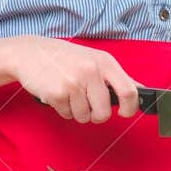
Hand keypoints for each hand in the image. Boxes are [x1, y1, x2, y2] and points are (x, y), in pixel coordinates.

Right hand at [0, 34, 140, 123]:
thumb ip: (116, 77)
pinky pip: (68, 115)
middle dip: (96, 116)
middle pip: (104, 112)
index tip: (124, 112)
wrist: (30, 53)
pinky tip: (58, 93)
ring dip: (77, 111)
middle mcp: (91, 71)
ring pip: (85, 117)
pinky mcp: (58, 93)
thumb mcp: (94, 60)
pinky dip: (63, 109)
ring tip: (69, 93)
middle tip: (88, 105)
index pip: (129, 91)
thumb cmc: (65, 58)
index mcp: (105, 62)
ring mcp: (74, 82)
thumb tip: (140, 91)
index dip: (130, 108)